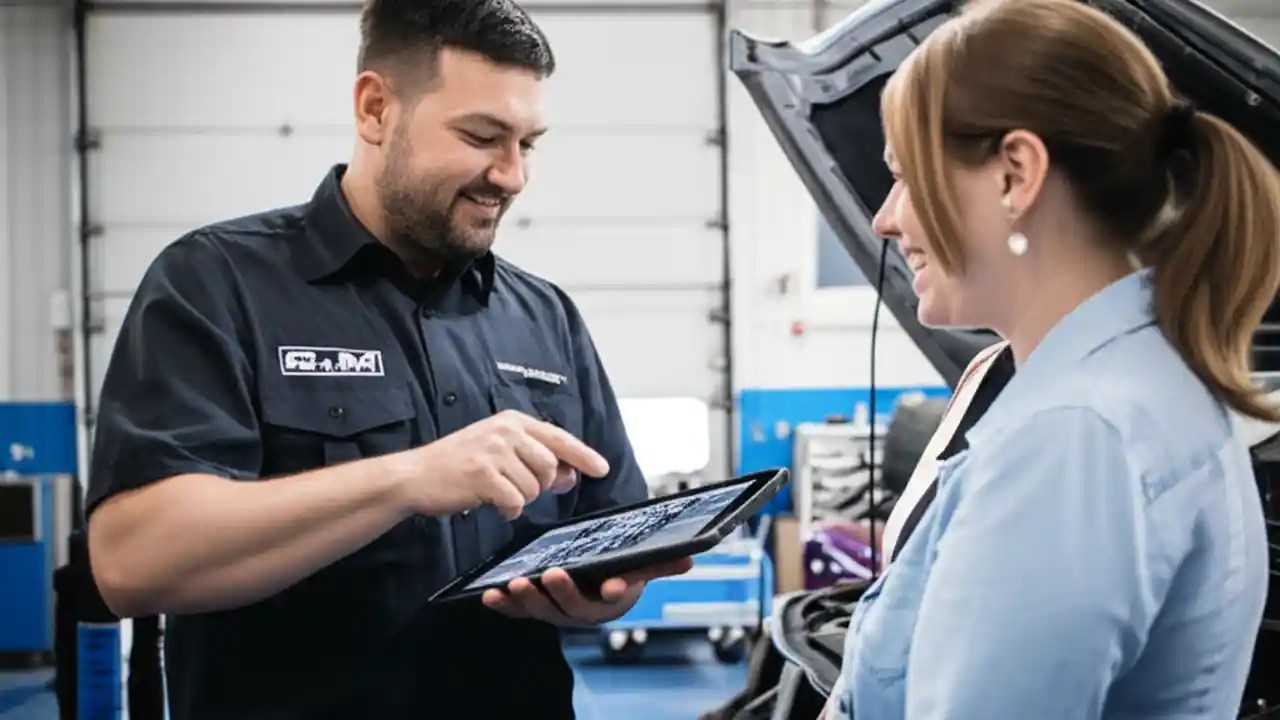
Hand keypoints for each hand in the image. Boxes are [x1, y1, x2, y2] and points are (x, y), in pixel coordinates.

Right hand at [397, 410, 609, 518]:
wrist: (415, 475)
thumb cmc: (457, 464)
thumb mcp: (499, 452)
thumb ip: (535, 459)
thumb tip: (570, 475)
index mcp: (512, 421)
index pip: (559, 438)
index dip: (583, 455)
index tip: (601, 468)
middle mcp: (506, 431)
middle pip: (551, 467)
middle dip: (541, 485)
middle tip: (515, 486)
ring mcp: (494, 451)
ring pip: (534, 487)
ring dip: (520, 498)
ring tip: (496, 492)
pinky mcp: (484, 475)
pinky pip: (515, 502)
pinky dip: (507, 509)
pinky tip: (490, 503)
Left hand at [480, 557, 694, 625]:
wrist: (596, 581)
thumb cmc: (619, 570)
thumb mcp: (641, 565)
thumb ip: (661, 563)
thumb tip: (692, 559)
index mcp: (612, 599)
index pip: (615, 598)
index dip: (615, 592)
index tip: (614, 585)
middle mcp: (583, 610)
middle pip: (572, 608)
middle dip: (562, 593)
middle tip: (552, 574)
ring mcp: (557, 610)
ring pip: (542, 610)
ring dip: (527, 599)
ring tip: (514, 584)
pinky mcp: (536, 606)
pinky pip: (519, 610)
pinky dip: (505, 605)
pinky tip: (490, 595)